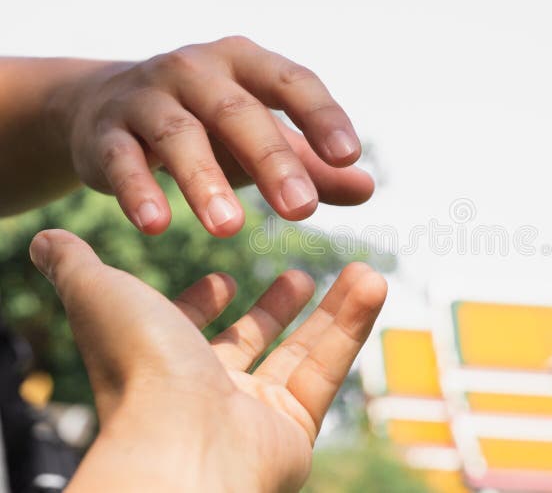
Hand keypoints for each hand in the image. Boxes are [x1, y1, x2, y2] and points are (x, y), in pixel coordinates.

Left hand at [29, 229, 386, 491]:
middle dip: (273, 308)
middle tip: (296, 278)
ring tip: (362, 272)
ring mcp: (251, 415)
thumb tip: (45, 239)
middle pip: (250, 343)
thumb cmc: (139, 368)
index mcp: (161, 363)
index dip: (202, 305)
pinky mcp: (293, 430)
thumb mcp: (102, 293)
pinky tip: (372, 284)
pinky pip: (328, 371)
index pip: (186, 333)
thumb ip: (77, 266)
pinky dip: (352, 326)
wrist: (182, 444)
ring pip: (300, 355)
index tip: (222, 281)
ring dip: (331, 310)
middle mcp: (205, 393)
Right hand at [51, 37, 373, 235]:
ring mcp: (148, 97)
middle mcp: (197, 71)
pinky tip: (155, 225)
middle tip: (301, 209)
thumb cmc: (207, 125)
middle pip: (239, 113)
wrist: (109, 107)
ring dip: (204, 181)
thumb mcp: (260, 137)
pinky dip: (138, 190)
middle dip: (272, 160)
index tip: (349, 156)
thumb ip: (311, 162)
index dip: (322, 116)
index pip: (292, 82)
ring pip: (179, 135)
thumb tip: (367, 188)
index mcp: (246, 65)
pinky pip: (122, 160)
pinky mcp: (107, 131)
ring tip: (229, 227)